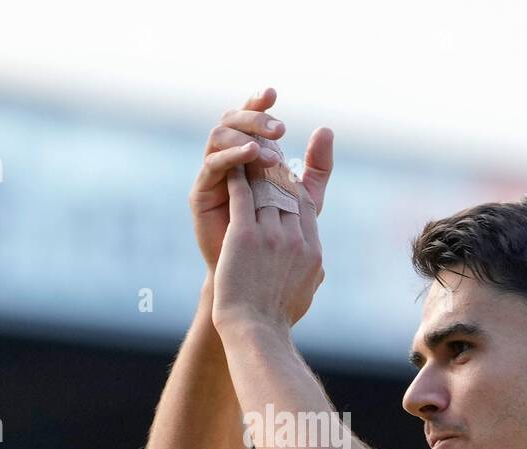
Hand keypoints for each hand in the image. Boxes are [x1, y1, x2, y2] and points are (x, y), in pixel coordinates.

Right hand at [189, 88, 334, 271]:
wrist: (254, 277)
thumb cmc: (278, 237)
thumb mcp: (304, 199)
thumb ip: (315, 168)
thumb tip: (326, 129)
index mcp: (248, 154)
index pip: (250, 119)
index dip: (257, 103)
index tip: (271, 93)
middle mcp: (227, 158)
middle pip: (231, 121)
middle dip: (253, 118)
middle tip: (278, 128)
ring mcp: (212, 174)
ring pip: (218, 137)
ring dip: (244, 137)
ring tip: (267, 149)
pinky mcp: (201, 193)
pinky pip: (212, 165)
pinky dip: (231, 156)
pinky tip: (250, 155)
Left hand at [212, 149, 328, 330]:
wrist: (255, 330)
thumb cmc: (276, 319)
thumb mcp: (305, 295)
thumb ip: (313, 276)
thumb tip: (320, 271)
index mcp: (312, 252)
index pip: (306, 207)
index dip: (294, 188)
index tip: (284, 176)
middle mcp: (296, 239)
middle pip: (288, 193)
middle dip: (277, 171)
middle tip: (265, 155)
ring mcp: (271, 235)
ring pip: (266, 189)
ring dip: (256, 168)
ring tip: (247, 154)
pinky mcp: (244, 234)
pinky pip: (242, 196)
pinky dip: (237, 178)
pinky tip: (230, 167)